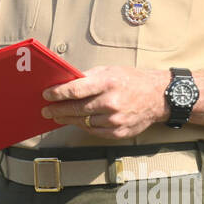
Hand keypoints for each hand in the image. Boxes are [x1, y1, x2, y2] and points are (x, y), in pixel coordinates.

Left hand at [41, 67, 170, 139]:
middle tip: (46, 110)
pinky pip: (94, 131)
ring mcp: (115, 119)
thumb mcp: (109, 71)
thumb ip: (87, 77)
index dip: (58, 93)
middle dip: (57, 110)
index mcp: (107, 83)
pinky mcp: (119, 132)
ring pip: (83, 122)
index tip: (46, 95)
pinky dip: (84, 126)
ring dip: (68, 120)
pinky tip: (76, 122)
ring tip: (58, 116)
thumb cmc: (131, 80)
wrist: (157, 96)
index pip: (75, 90)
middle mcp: (111, 102)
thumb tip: (65, 82)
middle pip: (76, 109)